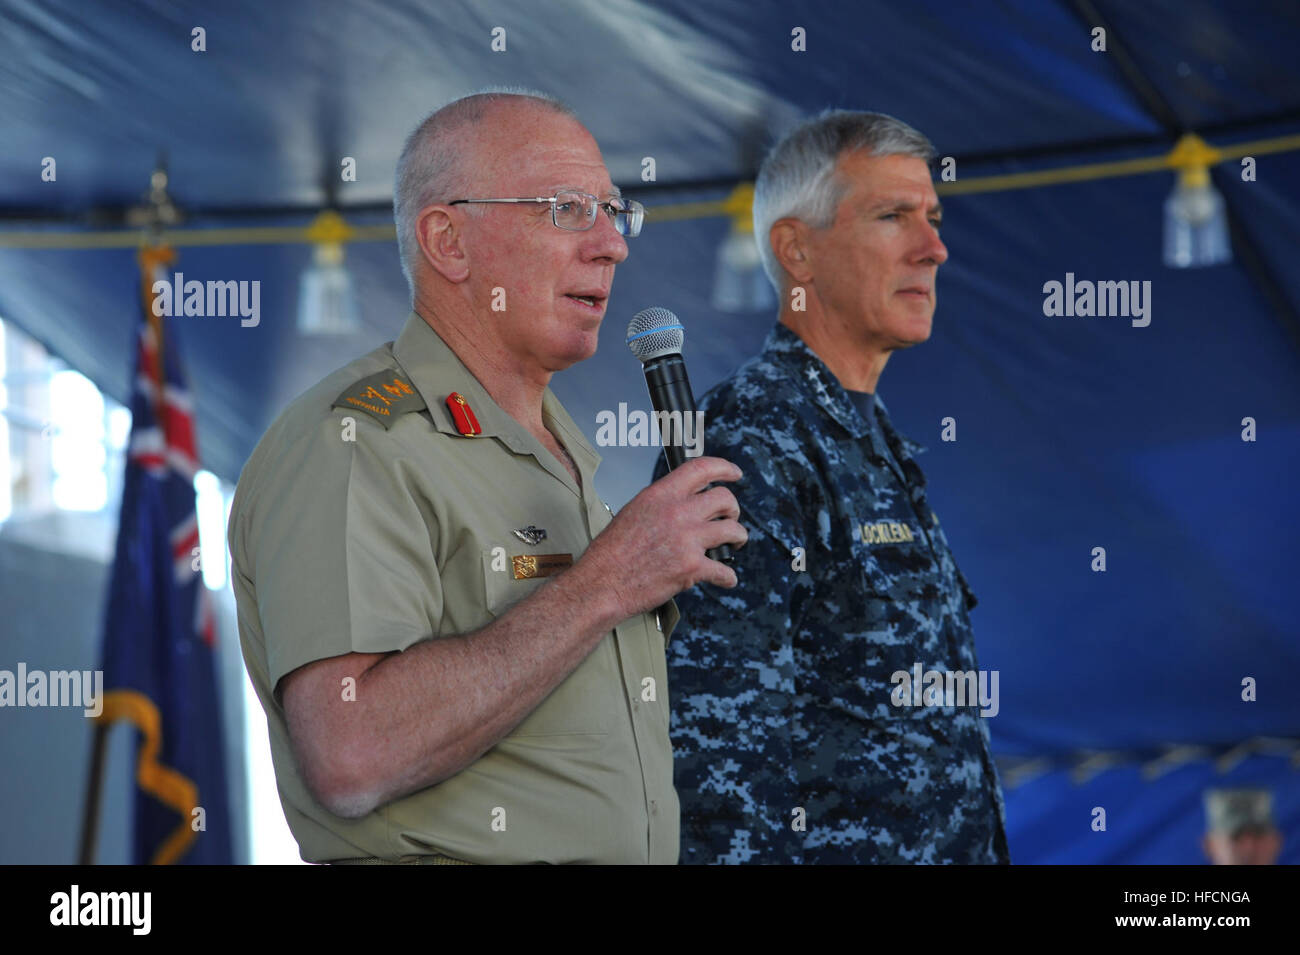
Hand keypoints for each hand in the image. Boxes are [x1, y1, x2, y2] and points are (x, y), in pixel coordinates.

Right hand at [577, 456, 746, 622]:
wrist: (602, 583)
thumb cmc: (611, 552)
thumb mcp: (634, 511)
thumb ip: (662, 503)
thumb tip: (683, 504)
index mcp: (661, 495)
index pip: (701, 468)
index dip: (724, 468)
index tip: (734, 473)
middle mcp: (678, 513)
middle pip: (724, 499)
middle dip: (733, 509)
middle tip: (730, 517)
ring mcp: (688, 540)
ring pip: (733, 530)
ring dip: (738, 537)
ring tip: (734, 543)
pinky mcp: (692, 568)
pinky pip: (724, 570)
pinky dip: (728, 577)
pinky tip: (726, 578)